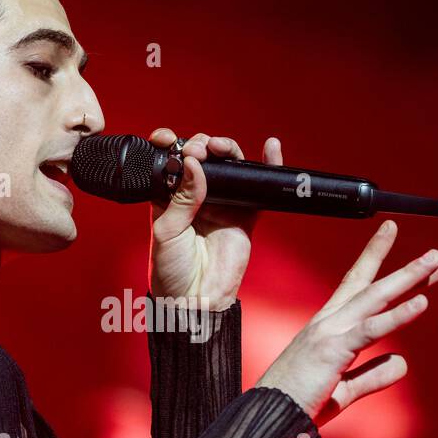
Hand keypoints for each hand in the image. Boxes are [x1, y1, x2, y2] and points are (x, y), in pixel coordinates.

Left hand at [147, 128, 282, 311]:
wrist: (194, 299)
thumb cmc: (171, 269)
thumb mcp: (168, 230)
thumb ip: (182, 197)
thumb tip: (194, 163)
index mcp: (170, 196)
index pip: (173, 162)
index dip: (171, 145)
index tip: (167, 138)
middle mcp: (196, 196)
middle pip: (203, 158)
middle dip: (200, 145)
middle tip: (197, 149)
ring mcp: (222, 203)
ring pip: (228, 166)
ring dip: (226, 149)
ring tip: (219, 147)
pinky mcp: (245, 214)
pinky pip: (257, 187)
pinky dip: (266, 166)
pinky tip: (270, 147)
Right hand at [255, 220, 437, 426]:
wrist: (268, 417)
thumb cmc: (297, 403)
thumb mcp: (343, 389)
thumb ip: (372, 375)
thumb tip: (401, 363)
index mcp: (328, 327)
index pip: (355, 283)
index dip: (374, 255)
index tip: (391, 231)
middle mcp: (328, 321)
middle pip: (374, 286)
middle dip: (408, 269)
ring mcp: (330, 332)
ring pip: (376, 298)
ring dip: (408, 277)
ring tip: (437, 260)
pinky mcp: (333, 349)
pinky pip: (371, 329)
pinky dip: (398, 315)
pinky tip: (422, 302)